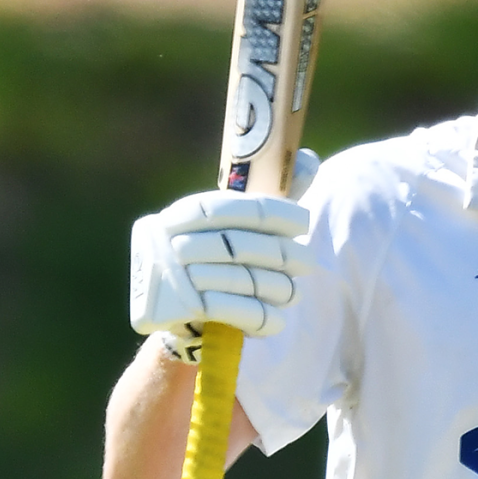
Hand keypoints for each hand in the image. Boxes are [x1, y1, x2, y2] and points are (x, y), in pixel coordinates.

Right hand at [129, 151, 318, 361]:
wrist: (168, 307)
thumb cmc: (210, 254)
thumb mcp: (226, 223)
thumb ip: (266, 199)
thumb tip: (309, 160)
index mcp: (185, 213)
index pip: (236, 207)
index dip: (275, 214)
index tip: (304, 222)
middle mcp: (173, 240)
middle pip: (242, 245)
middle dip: (284, 255)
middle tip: (308, 263)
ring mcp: (174, 276)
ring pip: (242, 280)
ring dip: (277, 289)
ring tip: (293, 293)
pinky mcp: (180, 309)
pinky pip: (233, 311)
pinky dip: (261, 316)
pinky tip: (277, 318)